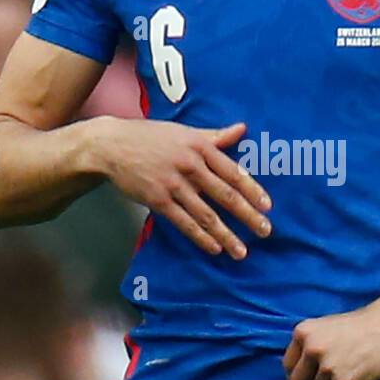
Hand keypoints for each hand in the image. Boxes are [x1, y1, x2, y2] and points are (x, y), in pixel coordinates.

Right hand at [90, 117, 270, 257]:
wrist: (111, 146)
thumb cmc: (150, 136)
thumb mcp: (184, 131)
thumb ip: (214, 135)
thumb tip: (242, 129)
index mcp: (200, 146)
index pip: (233, 172)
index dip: (252, 190)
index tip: (267, 206)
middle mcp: (190, 165)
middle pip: (225, 195)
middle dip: (247, 215)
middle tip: (265, 231)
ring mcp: (173, 184)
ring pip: (206, 214)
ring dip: (226, 234)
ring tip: (241, 250)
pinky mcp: (157, 200)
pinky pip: (183, 222)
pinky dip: (200, 236)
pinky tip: (214, 248)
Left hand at [282, 297, 379, 379]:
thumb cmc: (360, 326)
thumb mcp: (325, 327)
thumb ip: (309, 345)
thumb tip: (297, 374)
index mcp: (303, 333)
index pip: (287, 365)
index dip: (300, 373)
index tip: (310, 375)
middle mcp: (312, 348)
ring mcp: (327, 366)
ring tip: (346, 375)